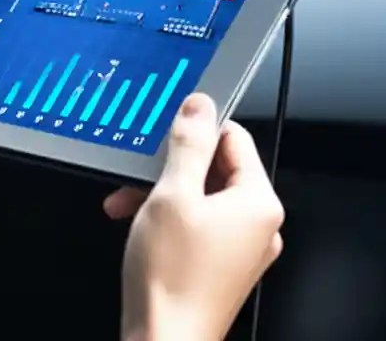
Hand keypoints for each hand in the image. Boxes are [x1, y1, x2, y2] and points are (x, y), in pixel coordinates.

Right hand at [116, 94, 283, 340]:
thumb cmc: (171, 279)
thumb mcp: (171, 195)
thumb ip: (187, 145)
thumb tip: (199, 106)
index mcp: (259, 203)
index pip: (233, 139)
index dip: (194, 131)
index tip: (164, 133)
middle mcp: (258, 226)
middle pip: (215, 170)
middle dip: (168, 169)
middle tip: (136, 176)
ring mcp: (241, 250)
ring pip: (200, 199)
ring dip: (160, 194)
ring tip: (126, 204)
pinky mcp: (220, 268)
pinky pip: (197, 226)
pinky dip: (167, 220)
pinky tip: (138, 227)